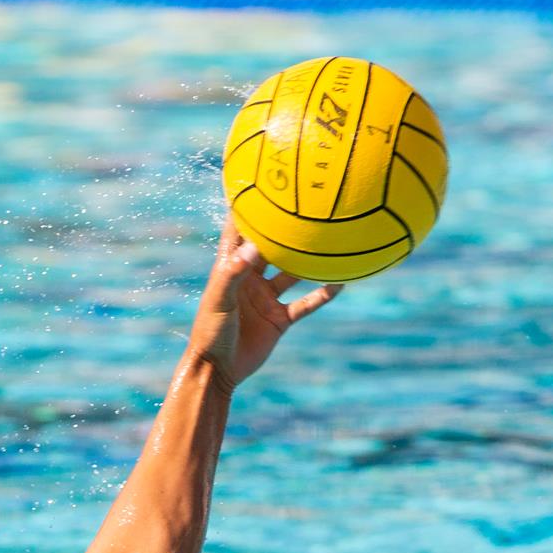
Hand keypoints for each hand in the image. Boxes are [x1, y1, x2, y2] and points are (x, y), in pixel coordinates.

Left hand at [188, 215, 342, 390]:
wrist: (218, 370)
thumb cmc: (210, 332)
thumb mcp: (220, 299)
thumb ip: (234, 273)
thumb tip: (254, 246)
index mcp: (231, 268)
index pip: (239, 231)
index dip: (247, 208)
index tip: (261, 182)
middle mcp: (250, 278)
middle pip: (271, 247)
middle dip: (285, 229)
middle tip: (306, 204)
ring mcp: (266, 298)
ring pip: (293, 273)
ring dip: (310, 260)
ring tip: (332, 240)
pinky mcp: (279, 319)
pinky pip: (306, 303)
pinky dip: (322, 294)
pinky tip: (342, 281)